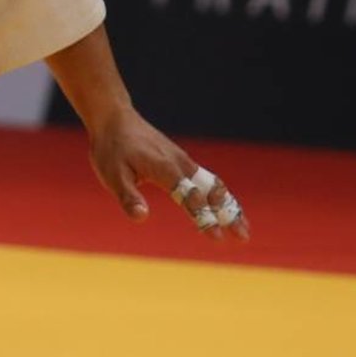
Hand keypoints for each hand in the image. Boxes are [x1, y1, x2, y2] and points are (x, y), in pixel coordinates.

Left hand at [87, 108, 252, 242]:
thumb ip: (128, 197)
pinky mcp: (182, 161)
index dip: (203, 217)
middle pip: (212, 191)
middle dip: (229, 215)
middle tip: (243, 236)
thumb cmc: (111, 149)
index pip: (189, 196)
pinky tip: (225, 210)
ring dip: (230, 207)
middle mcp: (180, 164)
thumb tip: (142, 217)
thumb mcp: (112, 175)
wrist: (114, 120)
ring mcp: (184, 162)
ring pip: (214, 185)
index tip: (216, 236)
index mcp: (164, 168)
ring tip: (243, 228)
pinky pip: (207, 180)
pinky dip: (221, 196)